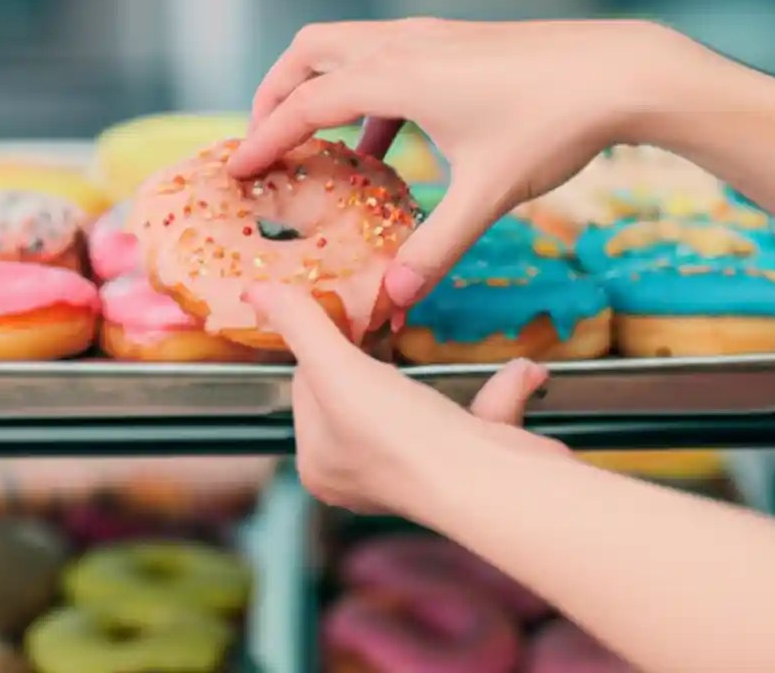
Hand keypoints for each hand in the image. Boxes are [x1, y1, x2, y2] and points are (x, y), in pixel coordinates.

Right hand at [228, 17, 689, 305]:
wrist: (622, 71)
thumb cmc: (555, 122)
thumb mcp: (487, 194)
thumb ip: (434, 248)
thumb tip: (394, 300)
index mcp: (399, 75)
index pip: (305, 104)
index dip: (265, 138)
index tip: (237, 170)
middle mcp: (405, 45)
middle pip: (310, 53)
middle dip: (276, 93)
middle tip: (264, 143)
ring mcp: (432, 37)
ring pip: (348, 47)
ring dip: (321, 89)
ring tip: (319, 147)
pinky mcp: (455, 43)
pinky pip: (388, 59)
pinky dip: (367, 95)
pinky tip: (386, 145)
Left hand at [246, 283, 567, 514]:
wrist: (490, 485)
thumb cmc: (399, 433)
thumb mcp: (336, 368)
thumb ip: (300, 324)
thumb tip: (255, 290)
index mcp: (318, 465)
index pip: (307, 386)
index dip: (324, 346)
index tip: (343, 314)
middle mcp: (362, 475)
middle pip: (358, 390)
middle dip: (380, 355)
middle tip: (384, 318)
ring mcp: (419, 471)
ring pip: (421, 403)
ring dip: (440, 370)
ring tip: (436, 343)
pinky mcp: (471, 464)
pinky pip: (478, 414)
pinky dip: (498, 390)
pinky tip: (520, 370)